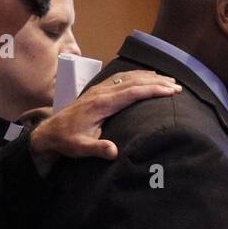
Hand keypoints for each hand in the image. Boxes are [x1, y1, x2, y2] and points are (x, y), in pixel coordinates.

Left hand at [29, 70, 182, 161]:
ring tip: (168, 79)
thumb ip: (98, 148)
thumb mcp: (81, 148)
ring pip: (128, 77)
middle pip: (134, 82)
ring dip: (149, 77)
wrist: (50, 132)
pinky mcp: (98, 91)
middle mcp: (102, 93)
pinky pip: (121, 79)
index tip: (171, 91)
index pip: (132, 92)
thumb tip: (114, 152)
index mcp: (101, 104)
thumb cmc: (67, 141)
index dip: (153, 90)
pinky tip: (145, 78)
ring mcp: (100, 90)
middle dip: (157, 82)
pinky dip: (137, 76)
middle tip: (177, 86)